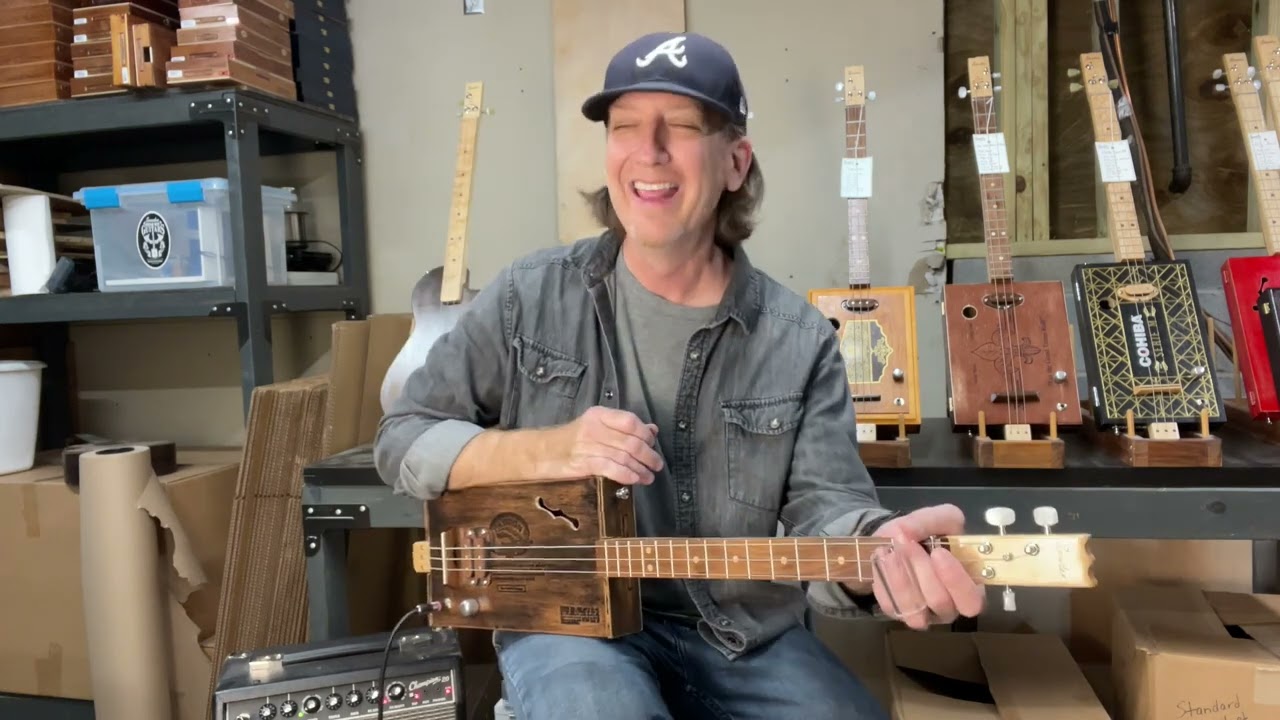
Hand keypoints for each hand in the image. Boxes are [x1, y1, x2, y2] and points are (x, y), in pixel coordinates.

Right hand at [548, 406, 663, 485]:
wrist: (542, 453)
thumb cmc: (573, 441)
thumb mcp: (597, 427)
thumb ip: (624, 428)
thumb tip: (652, 430)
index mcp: (599, 415)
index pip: (630, 421)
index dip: (645, 434)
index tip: (652, 445)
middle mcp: (594, 428)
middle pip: (630, 441)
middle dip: (648, 455)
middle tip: (656, 465)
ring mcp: (588, 446)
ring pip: (624, 457)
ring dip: (641, 469)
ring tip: (649, 477)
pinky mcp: (583, 463)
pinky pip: (611, 468)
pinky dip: (626, 475)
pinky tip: (634, 480)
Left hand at [868, 504, 985, 628]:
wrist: (890, 542)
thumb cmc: (922, 534)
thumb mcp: (935, 518)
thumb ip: (937, 520)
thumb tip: (921, 530)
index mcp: (968, 587)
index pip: (972, 600)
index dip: (956, 580)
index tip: (939, 553)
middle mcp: (948, 607)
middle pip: (940, 602)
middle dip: (922, 570)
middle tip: (908, 544)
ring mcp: (922, 615)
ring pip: (914, 609)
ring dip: (901, 577)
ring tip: (890, 551)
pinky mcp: (897, 612)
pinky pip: (891, 605)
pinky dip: (885, 581)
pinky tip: (881, 560)